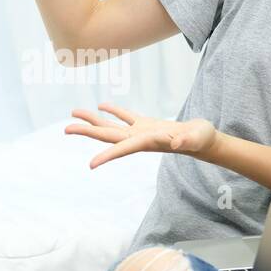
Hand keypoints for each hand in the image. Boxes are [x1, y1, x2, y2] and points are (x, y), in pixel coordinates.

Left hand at [65, 103, 218, 168]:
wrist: (205, 141)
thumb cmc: (202, 140)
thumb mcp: (196, 138)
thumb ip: (187, 140)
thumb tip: (177, 142)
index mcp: (147, 143)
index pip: (122, 149)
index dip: (107, 156)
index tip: (91, 165)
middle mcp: (139, 140)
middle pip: (108, 136)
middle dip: (88, 133)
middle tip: (66, 129)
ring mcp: (141, 132)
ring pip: (112, 126)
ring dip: (93, 120)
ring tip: (74, 112)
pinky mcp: (147, 125)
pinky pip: (126, 117)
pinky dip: (113, 111)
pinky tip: (102, 105)